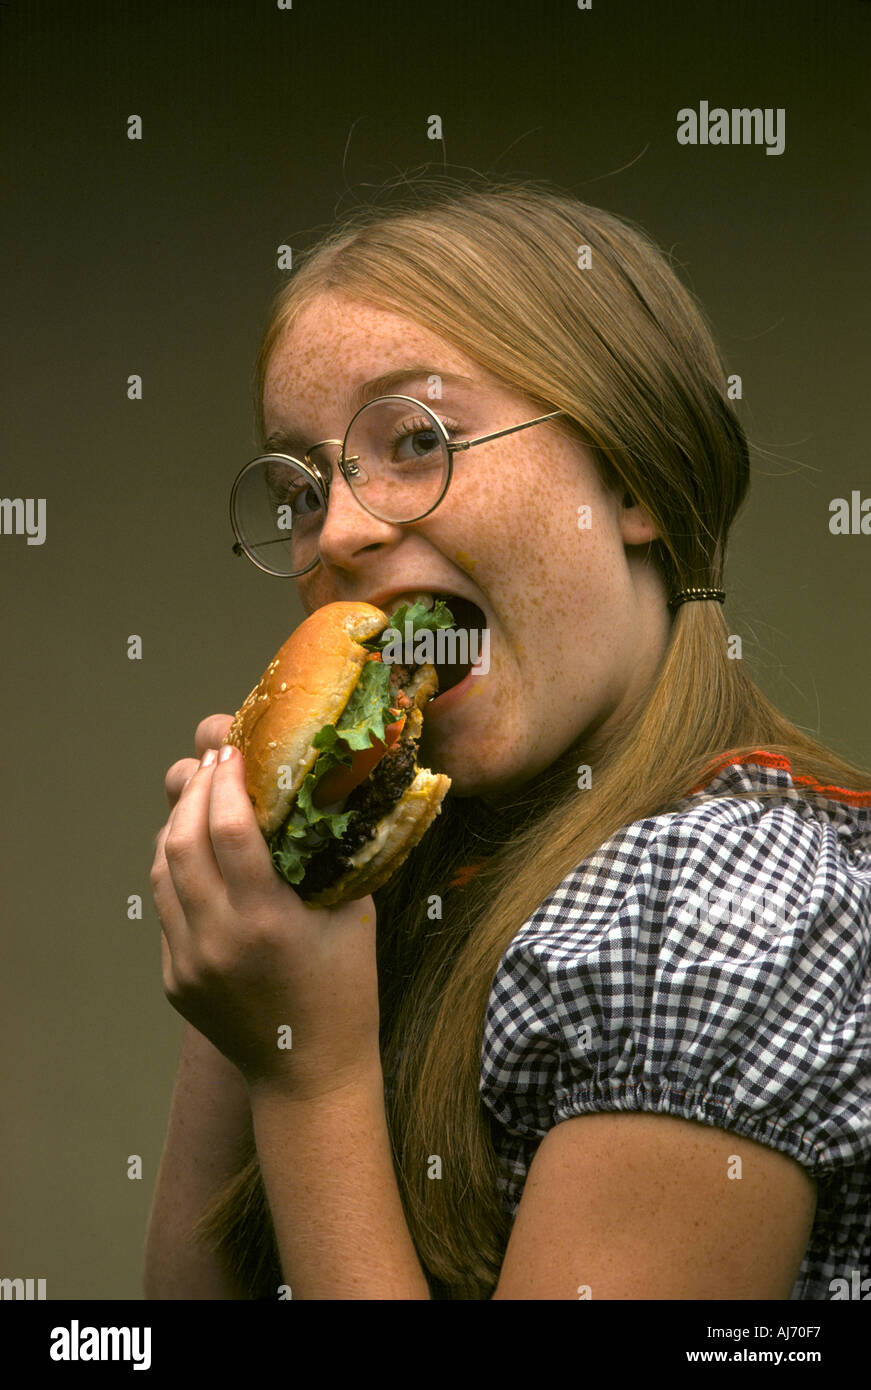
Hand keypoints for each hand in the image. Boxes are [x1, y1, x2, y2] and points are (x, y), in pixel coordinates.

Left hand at [150, 716, 380, 1099]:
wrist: (308, 1076)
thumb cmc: (346, 993)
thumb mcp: (354, 918)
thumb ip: (334, 858)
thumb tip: (326, 793)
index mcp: (268, 922)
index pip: (231, 830)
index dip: (228, 782)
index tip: (234, 752)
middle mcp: (218, 940)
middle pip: (184, 842)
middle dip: (196, 792)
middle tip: (212, 761)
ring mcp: (188, 962)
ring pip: (162, 872)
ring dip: (177, 825)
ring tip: (198, 795)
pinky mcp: (173, 978)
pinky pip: (164, 907)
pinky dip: (175, 868)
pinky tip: (194, 848)